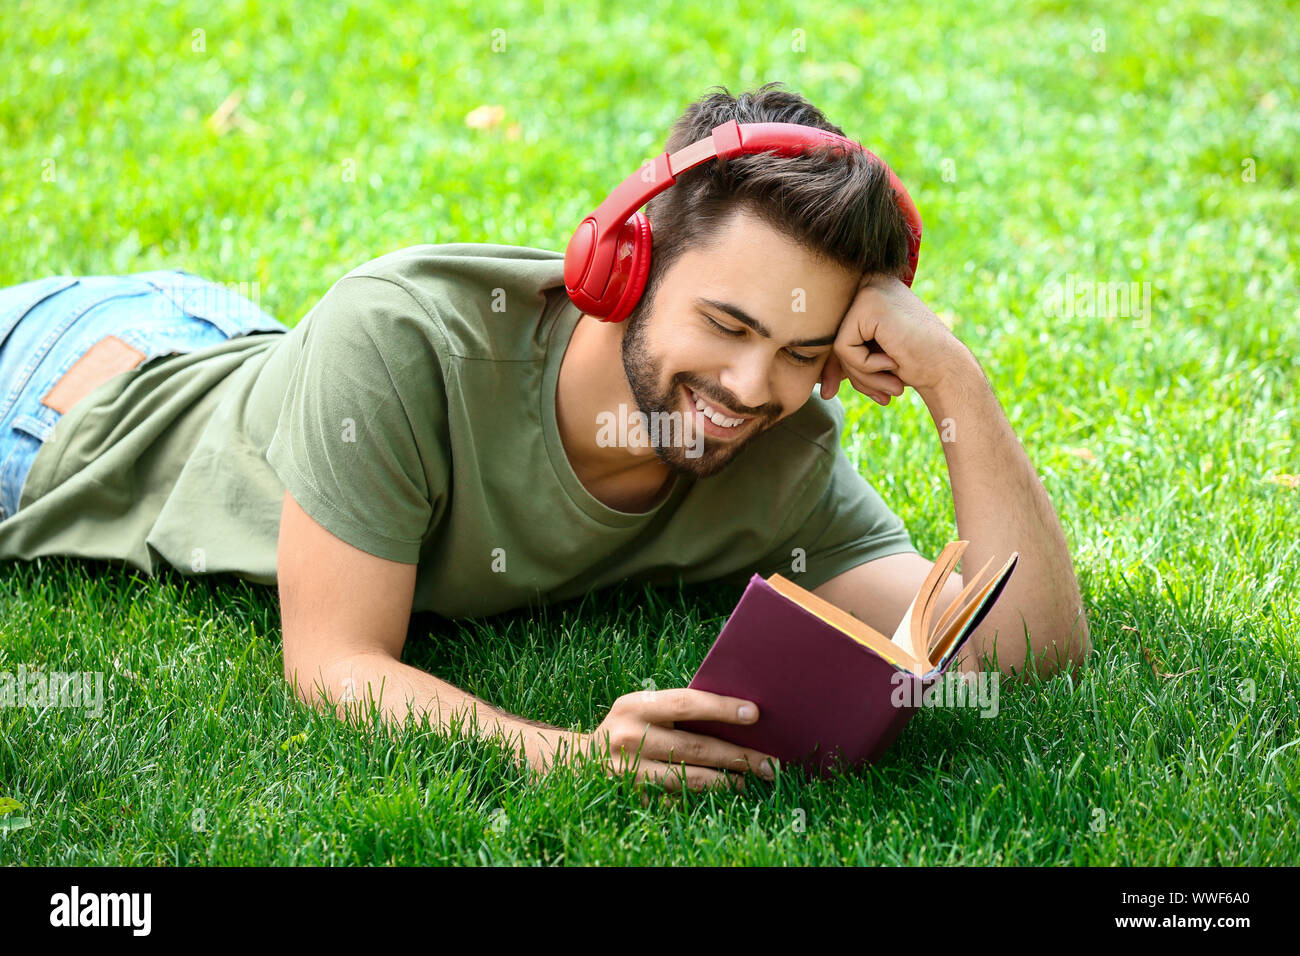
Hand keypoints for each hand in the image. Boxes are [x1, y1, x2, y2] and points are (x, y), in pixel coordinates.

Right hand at [577, 688, 778, 794]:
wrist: (579, 762)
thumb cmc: (628, 727)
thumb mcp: (642, 708)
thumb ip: (676, 710)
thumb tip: (735, 714)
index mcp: (635, 706)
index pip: (686, 704)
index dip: (721, 708)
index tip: (755, 713)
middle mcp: (629, 737)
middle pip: (694, 747)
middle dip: (737, 755)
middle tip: (769, 763)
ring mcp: (629, 772)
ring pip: (689, 779)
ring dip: (726, 781)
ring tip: (752, 781)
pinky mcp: (633, 798)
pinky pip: (676, 800)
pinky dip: (704, 798)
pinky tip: (725, 796)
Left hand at [818, 273, 972, 405]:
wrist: (948, 370)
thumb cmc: (912, 363)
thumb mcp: (868, 360)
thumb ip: (842, 362)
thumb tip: (819, 389)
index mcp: (867, 288)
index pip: (833, 330)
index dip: (839, 366)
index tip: (848, 391)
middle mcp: (867, 280)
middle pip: (831, 335)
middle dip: (849, 373)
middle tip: (881, 395)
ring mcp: (869, 288)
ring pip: (835, 343)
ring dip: (859, 374)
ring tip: (891, 382)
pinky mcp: (869, 304)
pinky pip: (843, 347)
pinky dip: (864, 366)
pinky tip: (891, 363)